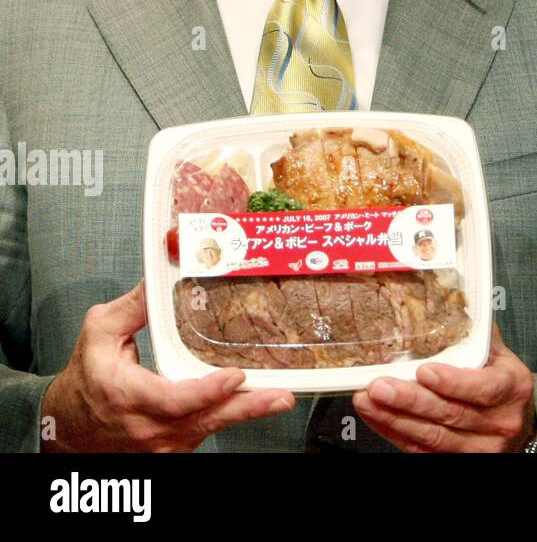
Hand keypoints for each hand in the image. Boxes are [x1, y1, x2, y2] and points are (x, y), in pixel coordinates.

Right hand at [41, 281, 293, 451]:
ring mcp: (161, 442)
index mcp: (128, 395)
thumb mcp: (99, 333)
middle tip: (280, 397)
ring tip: (279, 398)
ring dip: (246, 413)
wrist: (68, 426)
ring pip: (209, 428)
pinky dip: (230, 417)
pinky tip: (256, 403)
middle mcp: (148, 425)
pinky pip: (206, 431)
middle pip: (203, 420)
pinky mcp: (171, 447)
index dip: (206, 392)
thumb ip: (133, 306)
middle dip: (246, 409)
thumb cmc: (86, 379)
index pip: (174, 401)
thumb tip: (161, 277)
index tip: (234, 376)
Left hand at [353, 324, 535, 451]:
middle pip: (450, 414)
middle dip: (410, 401)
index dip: (452, 382)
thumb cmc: (505, 384)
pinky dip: (396, 433)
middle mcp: (500, 422)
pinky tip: (378, 417)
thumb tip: (450, 297)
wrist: (520, 423)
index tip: (423, 371)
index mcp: (512, 388)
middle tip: (379, 386)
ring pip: (433, 438)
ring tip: (369, 400)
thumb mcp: (502, 356)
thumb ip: (478, 333)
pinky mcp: (460, 461)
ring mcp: (480, 447)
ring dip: (396, 419)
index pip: (483, 388)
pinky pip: (422, 452)